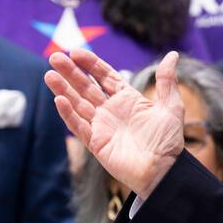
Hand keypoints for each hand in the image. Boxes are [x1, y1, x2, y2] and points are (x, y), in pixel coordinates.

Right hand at [45, 49, 183, 199]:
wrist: (164, 170)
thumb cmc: (168, 141)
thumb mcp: (171, 107)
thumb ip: (167, 81)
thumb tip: (172, 54)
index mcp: (127, 99)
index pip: (105, 76)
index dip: (91, 64)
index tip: (76, 52)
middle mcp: (111, 111)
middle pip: (86, 87)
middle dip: (71, 72)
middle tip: (55, 58)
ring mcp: (101, 126)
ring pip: (78, 104)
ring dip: (63, 90)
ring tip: (49, 75)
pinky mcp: (95, 143)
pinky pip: (78, 126)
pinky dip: (68, 114)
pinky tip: (59, 99)